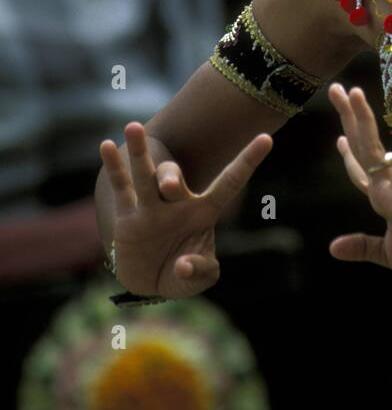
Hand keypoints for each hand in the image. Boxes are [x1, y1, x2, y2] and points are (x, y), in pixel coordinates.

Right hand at [99, 122, 272, 298]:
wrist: (153, 282)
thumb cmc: (185, 274)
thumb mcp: (201, 278)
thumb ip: (200, 272)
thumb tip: (182, 265)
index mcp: (205, 210)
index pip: (230, 182)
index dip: (248, 162)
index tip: (266, 138)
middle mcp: (178, 202)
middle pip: (174, 179)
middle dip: (170, 179)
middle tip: (168, 185)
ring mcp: (151, 206)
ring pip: (145, 174)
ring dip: (138, 151)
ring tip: (132, 127)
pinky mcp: (128, 216)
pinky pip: (122, 188)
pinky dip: (114, 168)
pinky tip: (106, 145)